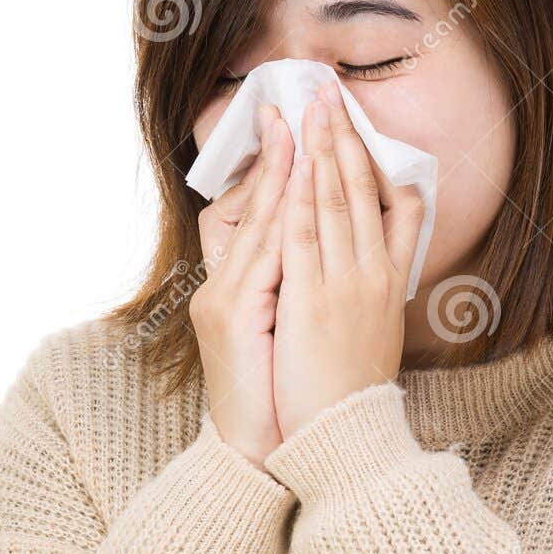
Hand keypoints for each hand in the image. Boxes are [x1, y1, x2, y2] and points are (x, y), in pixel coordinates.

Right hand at [190, 104, 293, 468]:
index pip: (261, 216)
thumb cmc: (280, 398)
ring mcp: (224, 299)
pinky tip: (297, 182)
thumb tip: (327, 256)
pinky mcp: (230, 316)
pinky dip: (278, 215)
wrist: (263, 452)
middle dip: (279, 152)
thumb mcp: (285, 337)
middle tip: (295, 101)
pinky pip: (259, 252)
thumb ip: (295, 294)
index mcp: (238, 291)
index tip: (294, 124)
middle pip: (255, 206)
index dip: (278, 168)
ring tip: (299, 123)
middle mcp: (224, 288)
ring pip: (256, 220)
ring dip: (280, 167)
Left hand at [273, 81, 424, 441]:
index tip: (368, 128)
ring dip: (323, 148)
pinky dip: (301, 192)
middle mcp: (375, 274)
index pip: (401, 209)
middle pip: (364, 190)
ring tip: (312, 104)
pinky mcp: (311, 297)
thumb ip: (377, 298)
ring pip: (336, 199)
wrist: (343, 435)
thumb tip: (378, 276)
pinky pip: (306, 232)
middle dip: (346, 137)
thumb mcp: (377, 338)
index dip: (383, 163)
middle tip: (330, 92)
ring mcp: (345, 283)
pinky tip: (294, 160)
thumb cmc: (353, 397)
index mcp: (393, 284)